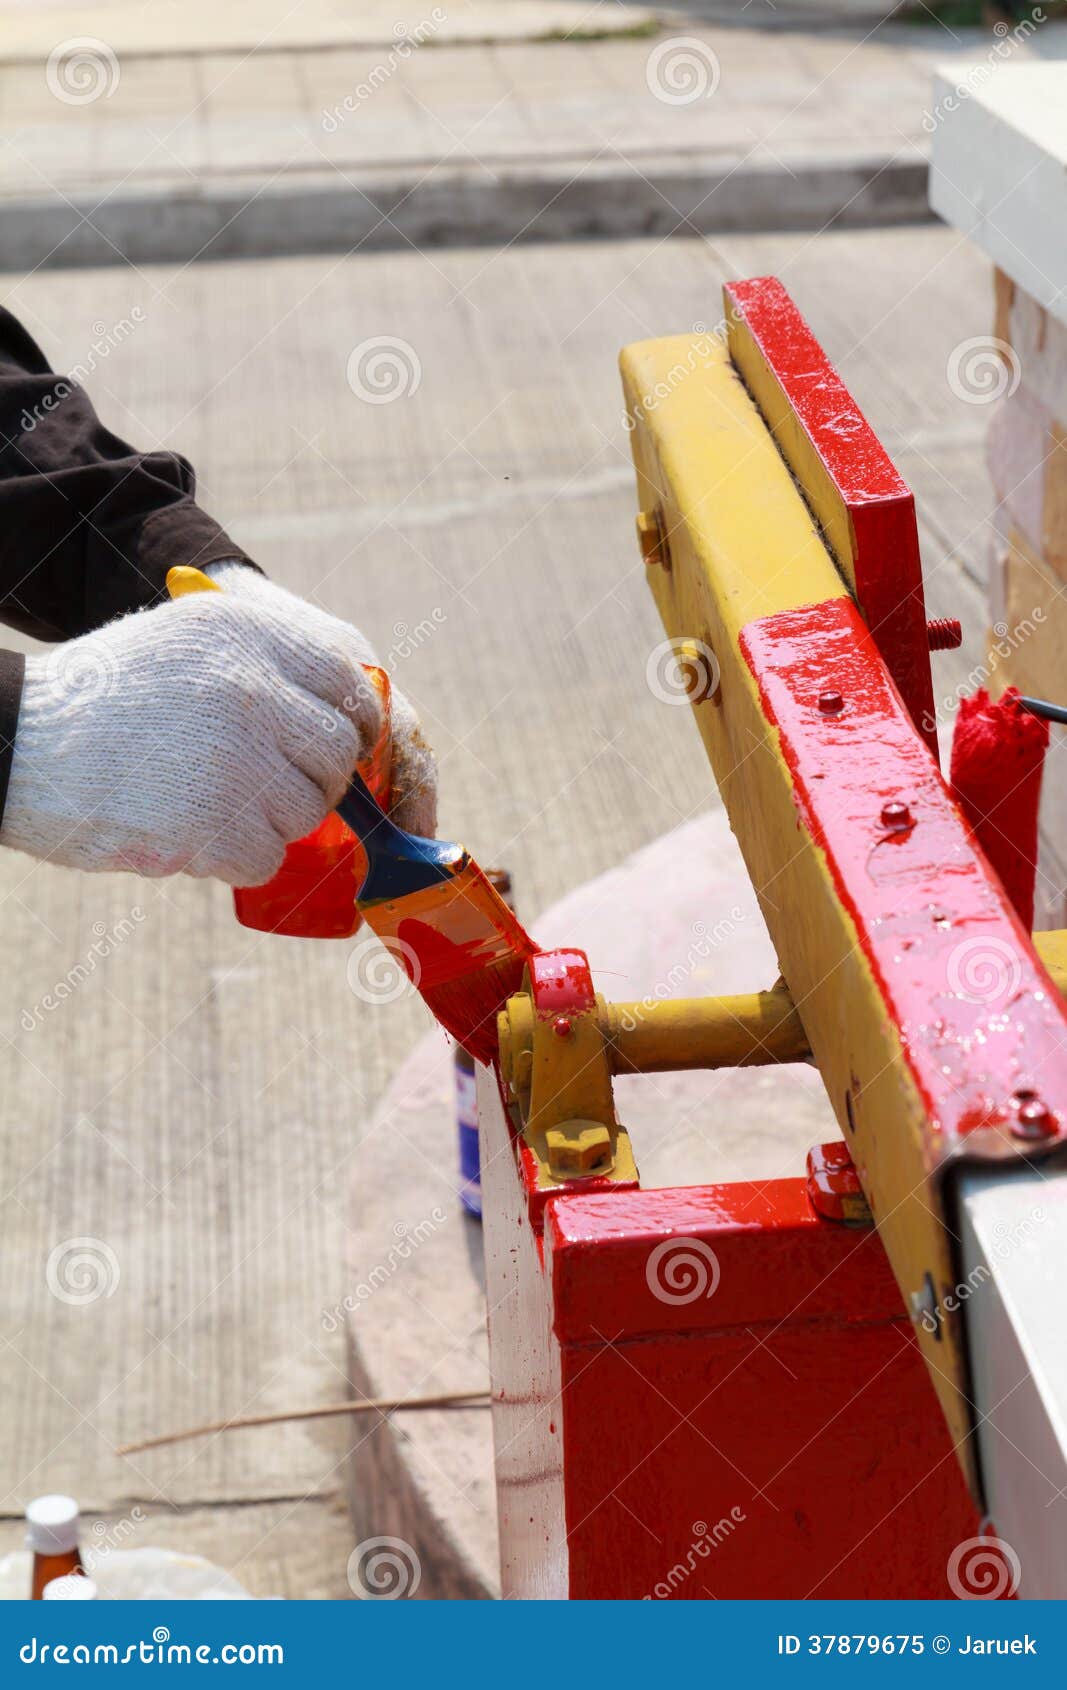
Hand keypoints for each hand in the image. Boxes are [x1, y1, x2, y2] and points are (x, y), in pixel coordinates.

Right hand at [1, 570, 433, 884]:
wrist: (19, 744)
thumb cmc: (105, 699)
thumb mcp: (185, 643)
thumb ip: (263, 664)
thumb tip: (346, 713)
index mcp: (248, 637)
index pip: (347, 683)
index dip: (356, 724)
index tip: (342, 745)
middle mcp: (250, 691)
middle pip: (336, 754)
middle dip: (315, 780)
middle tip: (273, 788)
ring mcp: (234, 758)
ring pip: (305, 811)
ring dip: (270, 821)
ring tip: (212, 805)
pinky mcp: (213, 823)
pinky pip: (266, 857)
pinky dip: (237, 858)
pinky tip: (194, 834)